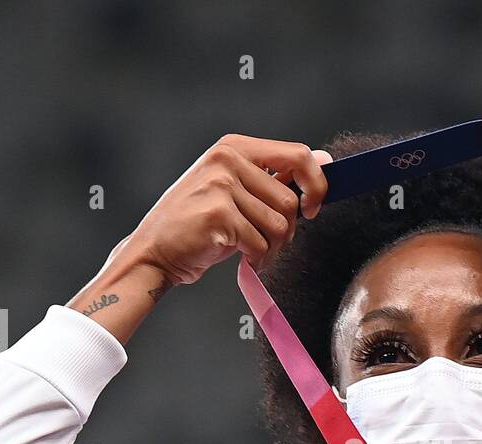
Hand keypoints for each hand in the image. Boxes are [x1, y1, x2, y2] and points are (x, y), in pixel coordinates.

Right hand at [67, 135, 330, 343]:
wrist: (156, 252)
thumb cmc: (200, 225)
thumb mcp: (238, 191)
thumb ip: (276, 175)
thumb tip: (325, 160)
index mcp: (235, 148)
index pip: (298, 155)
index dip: (316, 185)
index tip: (313, 208)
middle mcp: (227, 160)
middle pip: (290, 201)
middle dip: (286, 230)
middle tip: (264, 241)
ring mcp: (221, 185)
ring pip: (279, 225)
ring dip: (270, 248)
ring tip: (249, 250)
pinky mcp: (218, 214)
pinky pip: (261, 243)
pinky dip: (255, 258)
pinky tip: (237, 256)